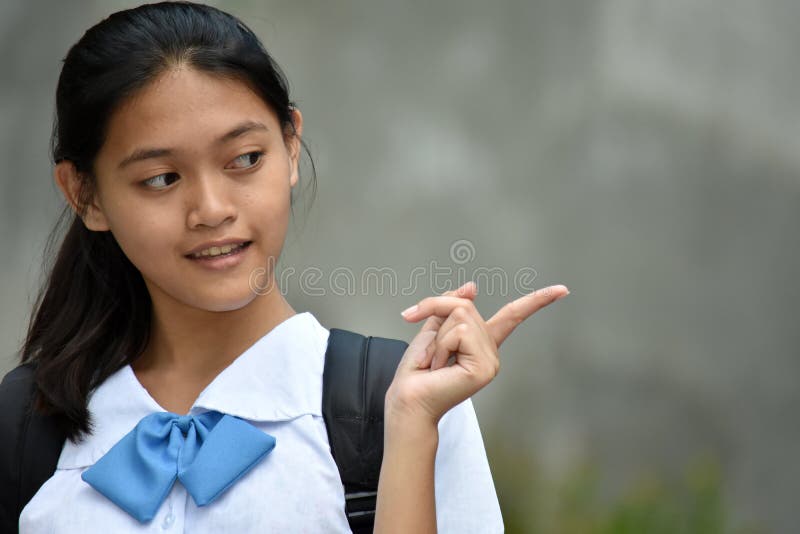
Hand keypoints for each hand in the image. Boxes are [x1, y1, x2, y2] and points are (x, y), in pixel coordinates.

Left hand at [385, 281, 568, 424]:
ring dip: (438, 337)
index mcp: (482, 341)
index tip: (563, 290)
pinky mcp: (484, 368)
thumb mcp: (432, 328)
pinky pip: (460, 333)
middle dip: (436, 314)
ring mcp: (491, 361)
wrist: (408, 399)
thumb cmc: (417, 371)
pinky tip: (440, 368)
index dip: (538, 300)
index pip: (513, 316)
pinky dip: (441, 346)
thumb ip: (450, 306)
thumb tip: (472, 286)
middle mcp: (491, 351)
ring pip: (461, 316)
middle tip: (428, 349)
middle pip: (465, 305)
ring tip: (436, 362)